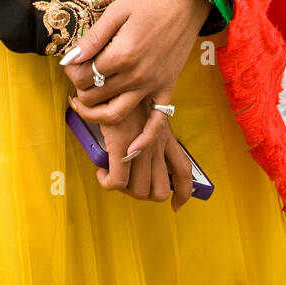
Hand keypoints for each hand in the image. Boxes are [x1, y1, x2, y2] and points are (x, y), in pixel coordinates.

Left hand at [61, 0, 211, 125]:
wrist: (186, 1)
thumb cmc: (149, 2)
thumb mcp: (117, 11)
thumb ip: (93, 37)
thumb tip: (71, 58)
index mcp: (122, 54)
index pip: (85, 75)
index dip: (72, 71)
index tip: (70, 63)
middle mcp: (137, 75)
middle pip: (96, 95)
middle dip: (80, 90)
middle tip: (75, 79)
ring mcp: (153, 85)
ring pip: (117, 113)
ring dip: (96, 114)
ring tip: (84, 105)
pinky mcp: (167, 88)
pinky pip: (157, 121)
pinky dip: (144, 140)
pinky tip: (130, 149)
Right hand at [72, 95, 195, 211]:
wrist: (116, 78)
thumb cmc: (127, 89)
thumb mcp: (145, 108)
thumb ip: (147, 125)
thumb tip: (136, 142)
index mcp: (165, 136)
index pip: (183, 172)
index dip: (184, 194)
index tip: (177, 205)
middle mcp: (157, 146)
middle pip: (160, 190)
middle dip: (144, 194)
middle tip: (129, 182)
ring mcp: (141, 148)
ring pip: (140, 190)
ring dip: (126, 189)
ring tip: (114, 175)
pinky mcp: (122, 148)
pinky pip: (118, 181)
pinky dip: (108, 182)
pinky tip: (101, 172)